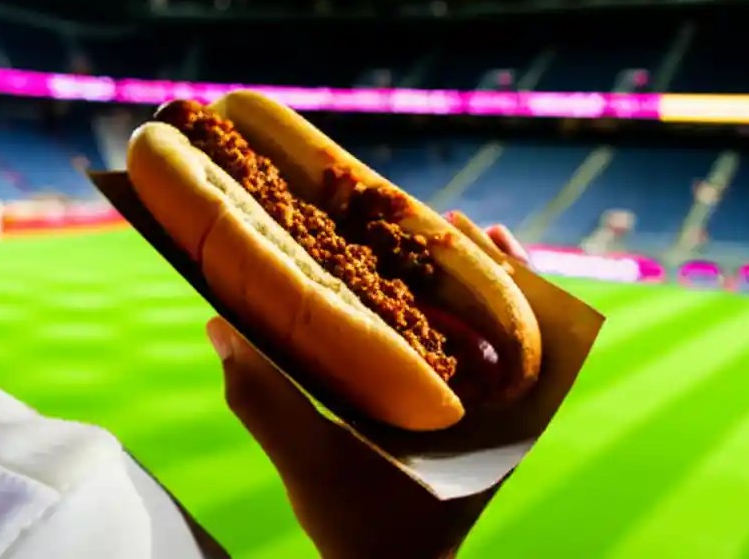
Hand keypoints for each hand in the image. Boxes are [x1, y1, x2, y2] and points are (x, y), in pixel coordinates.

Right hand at [205, 224, 527, 558]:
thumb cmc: (361, 534)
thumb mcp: (311, 465)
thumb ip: (268, 400)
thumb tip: (221, 325)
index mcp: (493, 423)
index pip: (528, 335)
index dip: (511, 276)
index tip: (485, 230)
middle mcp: (495, 419)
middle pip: (510, 328)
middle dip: (484, 271)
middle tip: (453, 222)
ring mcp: (473, 424)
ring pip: (482, 342)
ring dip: (460, 291)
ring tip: (434, 238)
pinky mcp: (445, 429)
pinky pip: (453, 366)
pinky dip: (434, 326)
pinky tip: (402, 296)